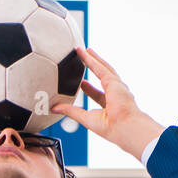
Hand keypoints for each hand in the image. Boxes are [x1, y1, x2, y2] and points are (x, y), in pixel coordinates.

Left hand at [51, 46, 163, 162]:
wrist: (123, 126)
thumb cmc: (109, 127)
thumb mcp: (85, 117)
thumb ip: (70, 111)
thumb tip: (54, 108)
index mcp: (109, 105)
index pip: (97, 94)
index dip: (89, 88)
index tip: (82, 83)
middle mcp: (114, 94)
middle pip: (102, 76)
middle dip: (94, 67)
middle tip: (85, 59)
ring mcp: (116, 86)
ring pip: (102, 68)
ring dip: (93, 58)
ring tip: (85, 50)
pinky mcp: (113, 81)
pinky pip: (100, 67)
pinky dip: (92, 60)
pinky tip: (85, 53)